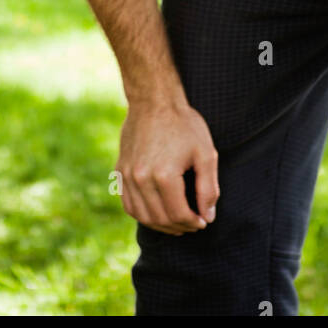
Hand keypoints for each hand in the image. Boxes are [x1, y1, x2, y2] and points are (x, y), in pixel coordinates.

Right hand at [117, 98, 218, 234]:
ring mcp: (127, 175)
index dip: (194, 222)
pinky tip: (156, 212)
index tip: (203, 221)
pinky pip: (128, 204)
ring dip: (161, 225)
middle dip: (180, 227)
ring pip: (142, 216)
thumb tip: (207, 216)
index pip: (179, 214)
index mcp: (163, 175)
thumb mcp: (205, 153)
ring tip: (177, 223)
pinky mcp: (120, 171)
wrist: (153, 100)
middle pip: (160, 219)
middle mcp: (141, 178)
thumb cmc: (183, 124)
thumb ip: (208, 188)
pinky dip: (142, 214)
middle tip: (193, 223)